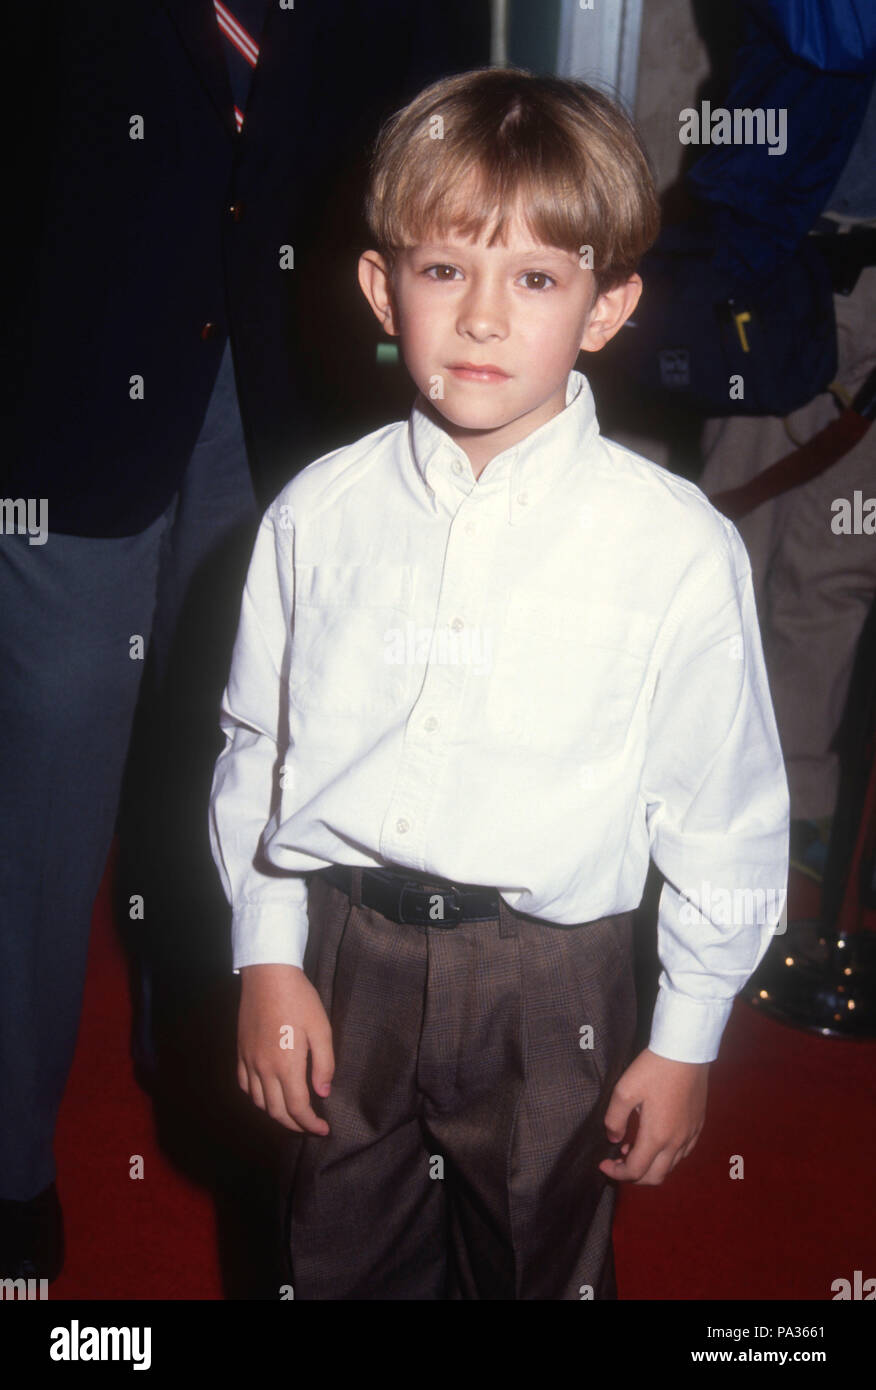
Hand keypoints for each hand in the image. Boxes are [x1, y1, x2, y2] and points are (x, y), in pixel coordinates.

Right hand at [237, 963, 333, 1134]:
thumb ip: (324, 1064)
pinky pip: (245, 1085)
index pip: (297, 1108)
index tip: (323, 1129)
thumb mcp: (321, 1028)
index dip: (310, 1124)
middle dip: (295, 1125)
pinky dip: (257, 1098)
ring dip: (276, 1114)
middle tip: (311, 1126)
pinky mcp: (241, 1052)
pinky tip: (268, 1095)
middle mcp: (264, 1069)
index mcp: (286, 1065)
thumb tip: (323, 1092)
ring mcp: (249, 1061)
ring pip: (259, 1102)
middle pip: (277, 1111)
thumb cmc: (299, 1000)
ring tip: (292, 1113)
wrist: (268, 976)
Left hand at [598, 1047, 708, 1184]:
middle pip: (655, 1177)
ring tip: (633, 1148)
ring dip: (651, 1166)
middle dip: (634, 1177)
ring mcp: (690, 1134)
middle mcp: (676, 1142)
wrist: (685, 1051)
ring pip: (671, 1166)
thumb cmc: (653, 1069)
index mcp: (657, 1137)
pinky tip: (657, 1140)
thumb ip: (614, 1119)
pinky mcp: (698, 1124)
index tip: (603, 1164)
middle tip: (618, 1163)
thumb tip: (613, 1138)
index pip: (635, 1171)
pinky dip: (667, 1156)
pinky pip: (683, 1152)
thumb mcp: (624, 1091)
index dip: (616, 1174)